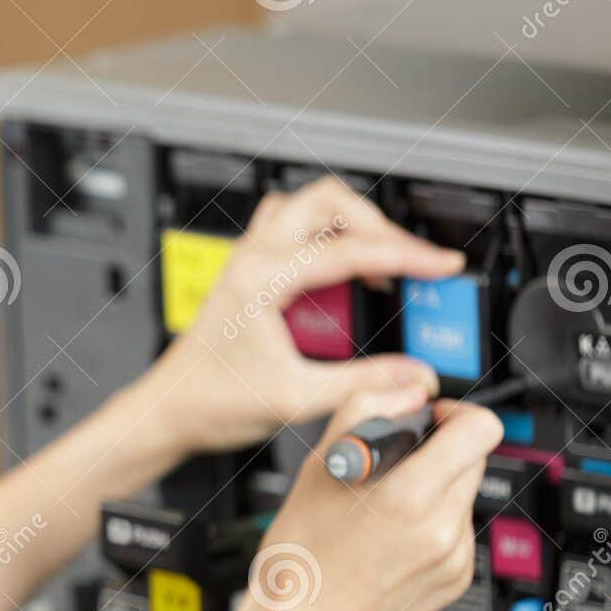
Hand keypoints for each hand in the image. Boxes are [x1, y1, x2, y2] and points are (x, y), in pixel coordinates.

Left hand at [146, 176, 463, 454]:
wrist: (168, 410)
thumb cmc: (208, 400)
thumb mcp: (294, 398)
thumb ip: (361, 384)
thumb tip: (414, 374)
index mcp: (259, 278)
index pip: (348, 249)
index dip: (405, 255)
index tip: (442, 264)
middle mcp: (251, 258)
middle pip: (327, 200)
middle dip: (377, 224)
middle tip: (408, 260)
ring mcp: (248, 261)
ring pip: (310, 208)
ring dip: (351, 227)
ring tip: (382, 266)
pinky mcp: (250, 273)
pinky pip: (297, 234)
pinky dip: (331, 243)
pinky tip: (349, 280)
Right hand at [222, 382, 503, 610]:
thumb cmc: (298, 554)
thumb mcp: (318, 466)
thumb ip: (367, 413)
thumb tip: (409, 396)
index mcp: (410, 497)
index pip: (480, 430)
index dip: (453, 415)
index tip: (427, 421)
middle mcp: (443, 529)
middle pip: (471, 458)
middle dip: (434, 452)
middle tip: (388, 468)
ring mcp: (454, 559)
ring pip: (461, 494)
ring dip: (430, 489)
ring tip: (378, 514)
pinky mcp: (455, 580)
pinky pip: (455, 530)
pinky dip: (429, 525)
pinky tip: (386, 542)